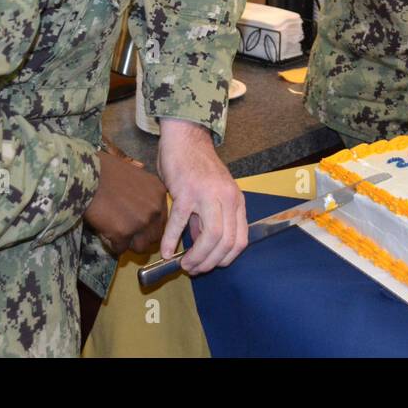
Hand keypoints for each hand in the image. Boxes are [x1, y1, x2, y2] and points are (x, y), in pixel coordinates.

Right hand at [84, 149, 167, 255]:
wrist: (88, 175)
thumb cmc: (107, 171)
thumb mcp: (137, 177)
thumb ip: (145, 195)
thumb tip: (144, 210)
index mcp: (159, 194)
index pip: (162, 220)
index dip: (149, 225)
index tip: (137, 225)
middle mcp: (154, 209)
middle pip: (154, 236)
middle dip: (141, 237)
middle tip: (126, 233)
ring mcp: (140, 222)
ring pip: (140, 247)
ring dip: (128, 244)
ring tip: (115, 234)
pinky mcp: (123, 233)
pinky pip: (120, 249)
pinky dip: (111, 244)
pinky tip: (104, 232)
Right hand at [156, 118, 247, 274]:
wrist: (185, 138)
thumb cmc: (197, 166)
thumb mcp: (213, 193)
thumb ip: (209, 218)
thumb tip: (201, 245)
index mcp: (236, 200)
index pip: (240, 239)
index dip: (226, 258)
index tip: (212, 265)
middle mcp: (226, 198)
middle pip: (226, 242)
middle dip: (210, 262)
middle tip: (194, 269)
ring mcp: (207, 194)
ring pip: (210, 237)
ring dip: (197, 257)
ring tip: (184, 264)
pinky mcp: (186, 191)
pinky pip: (180, 222)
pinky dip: (172, 240)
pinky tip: (166, 251)